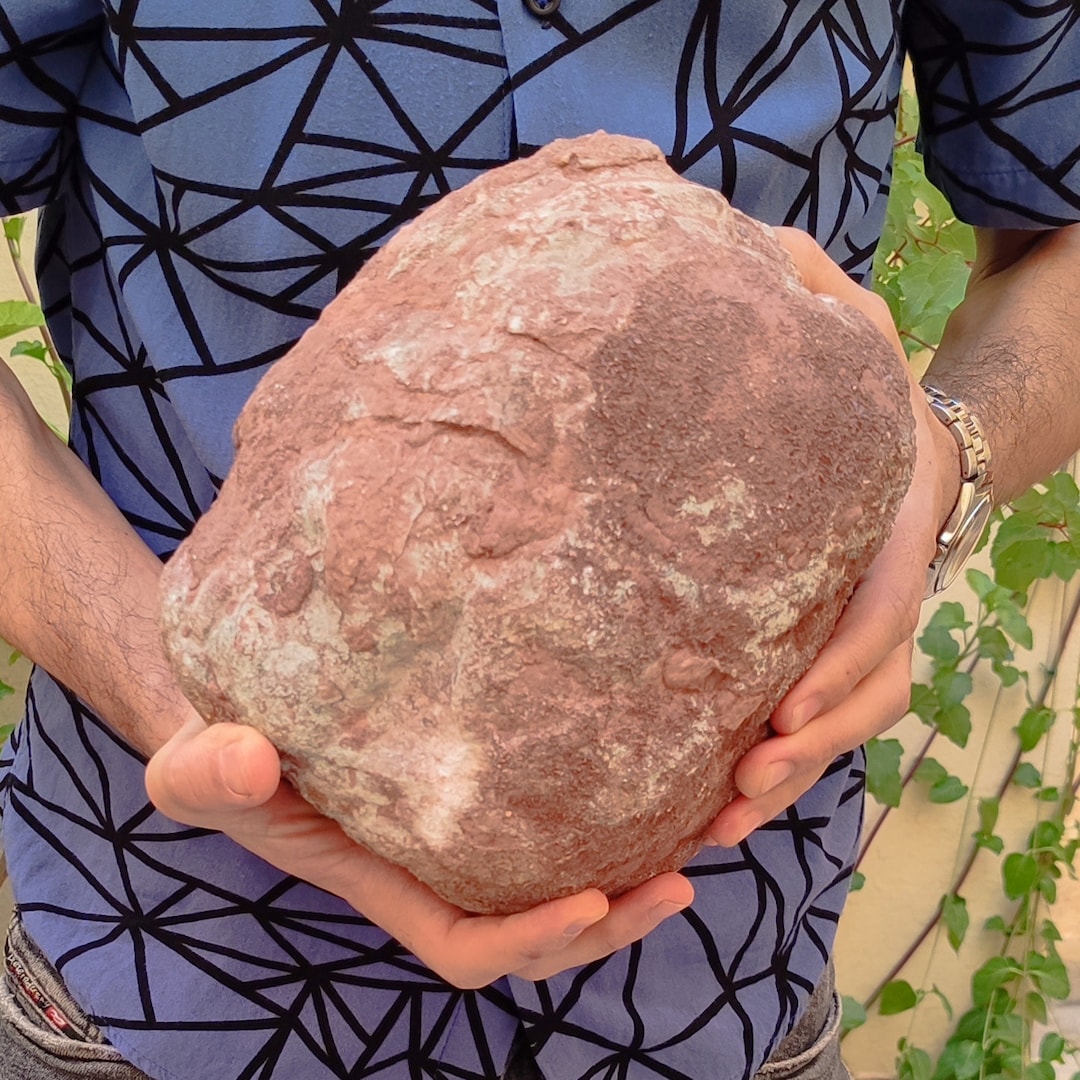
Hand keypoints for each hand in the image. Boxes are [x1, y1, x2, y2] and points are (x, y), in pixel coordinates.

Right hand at [146, 712, 693, 987]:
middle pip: (535, 932)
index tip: (593, 902)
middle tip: (680, 879)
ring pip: (555, 879)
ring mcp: (462, 833)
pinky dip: (607, 817)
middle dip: (607, 923)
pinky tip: (656, 777)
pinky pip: (552, 821)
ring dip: (626, 876)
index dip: (531, 939)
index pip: (468, 942)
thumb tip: (248, 760)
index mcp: (386, 883)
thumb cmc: (223, 751)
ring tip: (699, 836)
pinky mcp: (481, 788)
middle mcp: (435, 869)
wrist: (246, 718)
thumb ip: (211, 773)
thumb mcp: (201, 765)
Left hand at [707, 228, 961, 845]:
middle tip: (743, 787)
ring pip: (846, 722)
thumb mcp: (847, 324)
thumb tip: (756, 238)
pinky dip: (778, 765)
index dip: (839, 667)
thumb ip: (811, 289)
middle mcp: (882, 589)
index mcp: (885, 528)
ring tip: (719, 822)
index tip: (778, 712)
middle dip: (811, 746)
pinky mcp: (827, 648)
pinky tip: (714, 799)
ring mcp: (860, 629)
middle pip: (869, 693)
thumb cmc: (857, 386)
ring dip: (791, 777)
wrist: (890, 437)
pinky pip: (817, 719)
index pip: (879, 613)